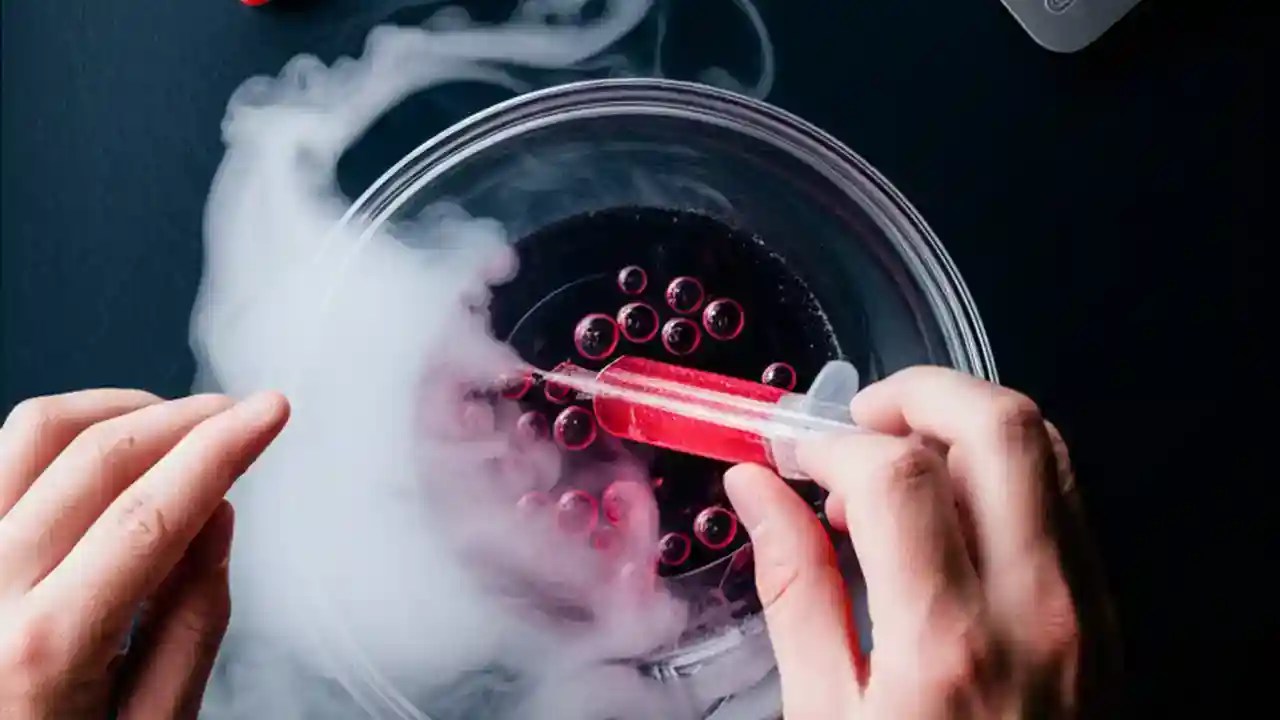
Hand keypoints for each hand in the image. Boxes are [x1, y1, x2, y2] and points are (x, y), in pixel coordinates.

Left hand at [0, 389, 288, 718]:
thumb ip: (191, 622)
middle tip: (238, 413)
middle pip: (96, 456)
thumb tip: (216, 514)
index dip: (221, 449)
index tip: (269, 413)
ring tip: (175, 423)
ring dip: (118, 409)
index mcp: (41, 650)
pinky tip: (103, 451)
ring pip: (32, 431)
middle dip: (184, 418)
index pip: (152, 511)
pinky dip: (58, 435)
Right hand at [724, 367, 1116, 718]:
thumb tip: (756, 486)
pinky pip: (1064, 498)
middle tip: (854, 425)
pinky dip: (1001, 471)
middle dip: (916, 394)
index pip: (898, 475)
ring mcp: (1086, 607)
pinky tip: (945, 514)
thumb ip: (793, 589)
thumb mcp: (824, 718)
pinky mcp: (1107, 614)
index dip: (830, 441)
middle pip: (1000, 427)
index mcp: (947, 643)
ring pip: (1046, 448)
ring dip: (962, 424)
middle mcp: (1036, 609)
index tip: (793, 454)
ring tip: (895, 468)